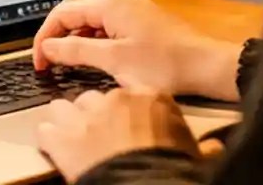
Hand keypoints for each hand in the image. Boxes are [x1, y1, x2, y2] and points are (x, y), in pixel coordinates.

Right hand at [32, 0, 241, 100]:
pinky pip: (108, 25)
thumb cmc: (167, 64)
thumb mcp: (114, 61)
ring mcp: (134, 11)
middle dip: (56, 32)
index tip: (39, 60)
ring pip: (92, 17)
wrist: (209, 67)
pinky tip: (95, 57)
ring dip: (75, 35)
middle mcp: (121, 2)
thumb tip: (50, 47)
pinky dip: (93, 38)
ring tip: (67, 60)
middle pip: (75, 9)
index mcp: (111, 5)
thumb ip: (77, 51)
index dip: (45, 35)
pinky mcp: (144, 24)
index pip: (62, 12)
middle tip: (47, 58)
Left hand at [38, 88, 199, 183]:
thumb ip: (198, 144)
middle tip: (103, 138)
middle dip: (97, 116)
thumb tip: (215, 147)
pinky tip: (56, 148)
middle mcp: (113, 98)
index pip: (132, 95)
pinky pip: (46, 129)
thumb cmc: (169, 168)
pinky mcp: (59, 134)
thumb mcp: (191, 151)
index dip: (129, 113)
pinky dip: (50, 139)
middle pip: (96, 98)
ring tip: (77, 141)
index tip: (131, 125)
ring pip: (65, 107)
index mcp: (148, 97)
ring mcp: (83, 113)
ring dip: (68, 122)